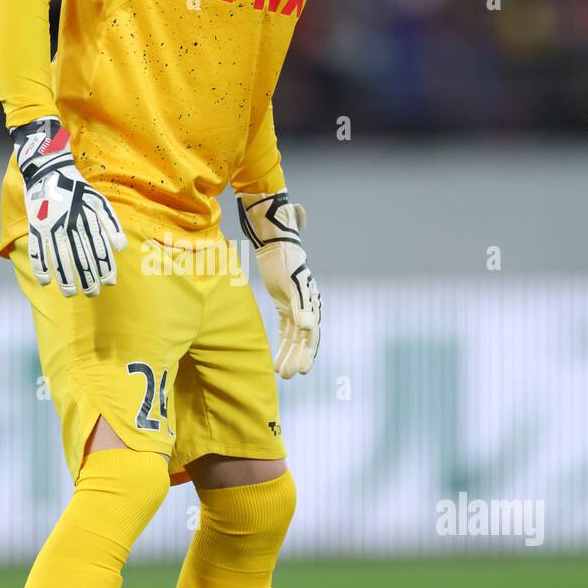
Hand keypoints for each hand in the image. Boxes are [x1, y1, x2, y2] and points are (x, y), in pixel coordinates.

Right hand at [10, 117, 126, 294]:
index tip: (109, 283)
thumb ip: (111, 225)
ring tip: (71, 293)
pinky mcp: (36, 226)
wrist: (49, 171)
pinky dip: (40, 267)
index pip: (98, 249)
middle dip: (87, 278)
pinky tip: (46, 282)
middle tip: (93, 293)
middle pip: (80, 257)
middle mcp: (70, 225)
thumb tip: (120, 248)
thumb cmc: (77, 189)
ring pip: (60, 258)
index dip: (104, 267)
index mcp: (87, 219)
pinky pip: (37, 250)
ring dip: (66, 279)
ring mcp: (51, 226)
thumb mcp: (99, 201)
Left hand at [237, 190, 320, 377]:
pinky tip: (276, 366)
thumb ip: (293, 243)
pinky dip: (284, 349)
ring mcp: (299, 307)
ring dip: (291, 357)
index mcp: (308, 293)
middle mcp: (307, 303)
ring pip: (298, 339)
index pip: (311, 322)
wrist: (276, 242)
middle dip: (301, 356)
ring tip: (283, 376)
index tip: (301, 360)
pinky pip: (288, 334)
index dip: (307, 342)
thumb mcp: (287, 248)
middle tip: (293, 374)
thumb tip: (296, 211)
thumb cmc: (283, 244)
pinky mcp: (288, 309)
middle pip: (307, 336)